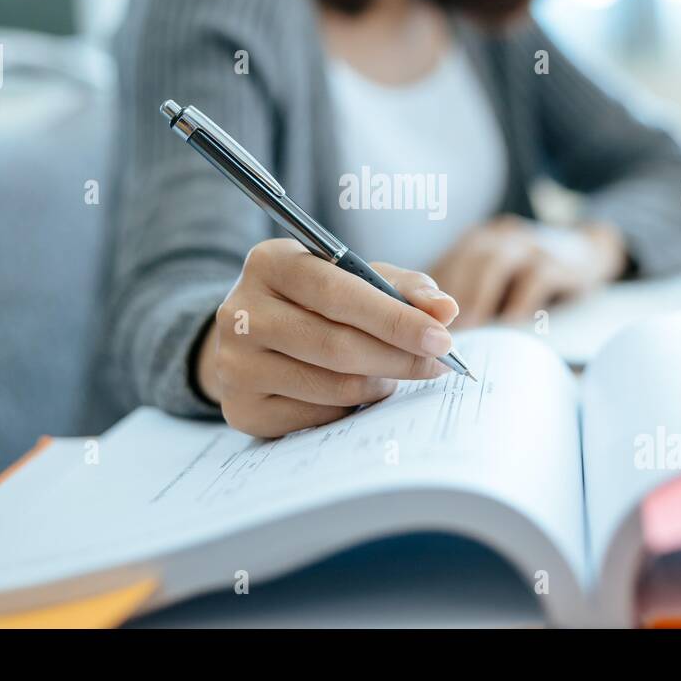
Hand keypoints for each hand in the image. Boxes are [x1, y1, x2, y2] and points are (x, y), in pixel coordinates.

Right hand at [195, 238, 458, 437]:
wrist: (249, 336)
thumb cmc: (313, 301)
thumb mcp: (352, 278)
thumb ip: (403, 287)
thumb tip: (446, 311)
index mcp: (269, 262)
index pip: (338, 293)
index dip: (395, 318)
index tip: (442, 338)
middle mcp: (240, 312)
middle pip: (336, 344)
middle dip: (398, 357)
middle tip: (436, 364)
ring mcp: (234, 364)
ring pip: (330, 386)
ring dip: (377, 384)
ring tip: (391, 374)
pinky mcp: (240, 408)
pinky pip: (315, 417)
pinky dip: (348, 408)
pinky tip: (355, 393)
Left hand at [428, 215, 629, 328]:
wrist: (589, 252)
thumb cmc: (528, 276)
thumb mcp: (495, 278)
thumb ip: (468, 294)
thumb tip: (432, 333)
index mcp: (478, 240)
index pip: (446, 261)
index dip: (429, 291)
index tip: (417, 322)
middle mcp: (501, 236)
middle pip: (467, 258)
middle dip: (449, 294)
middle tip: (436, 330)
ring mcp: (532, 243)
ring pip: (496, 262)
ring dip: (478, 296)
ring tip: (469, 328)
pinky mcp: (561, 260)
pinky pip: (537, 276)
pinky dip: (520, 300)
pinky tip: (509, 323)